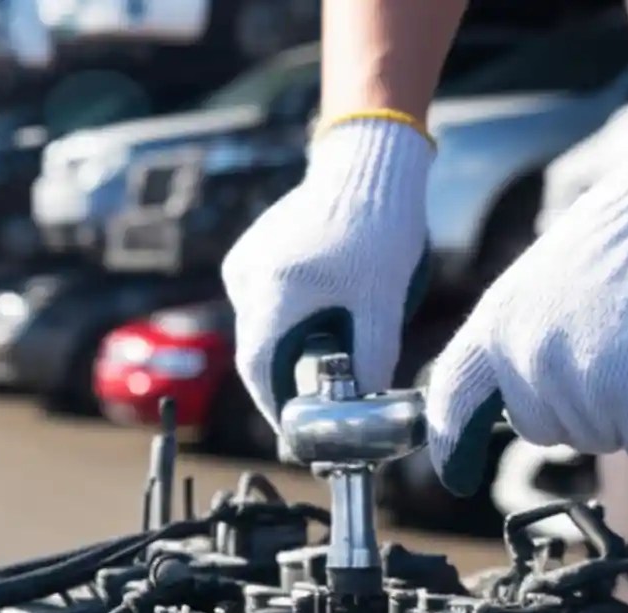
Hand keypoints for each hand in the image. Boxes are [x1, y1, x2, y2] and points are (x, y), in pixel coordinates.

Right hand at [222, 117, 432, 432]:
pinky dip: (285, 318)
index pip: (259, 370)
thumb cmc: (381, 231)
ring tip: (331, 344)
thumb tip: (368, 414)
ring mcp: (245, 263)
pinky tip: (321, 307)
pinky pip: (260, 301)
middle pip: (256, 351)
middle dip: (286, 379)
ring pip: (259, 327)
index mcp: (277, 292)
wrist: (365, 167)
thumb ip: (371, 363)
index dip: (276, 407)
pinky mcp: (249, 251)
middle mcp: (249, 278)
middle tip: (319, 399)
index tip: (297, 431)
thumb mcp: (382, 306)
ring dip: (287, 346)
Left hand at [426, 84, 627, 495]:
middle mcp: (524, 362)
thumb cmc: (611, 246)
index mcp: (491, 327)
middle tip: (608, 349)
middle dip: (573, 408)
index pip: (451, 403)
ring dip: (620, 408)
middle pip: (540, 431)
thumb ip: (509, 345)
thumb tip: (502, 404)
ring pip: (596, 437)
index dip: (450, 447)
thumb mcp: (531, 289)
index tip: (455, 479)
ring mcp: (578, 384)